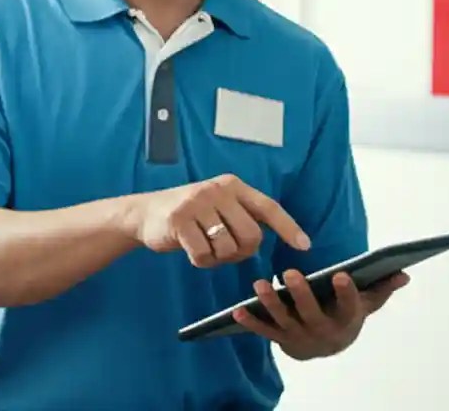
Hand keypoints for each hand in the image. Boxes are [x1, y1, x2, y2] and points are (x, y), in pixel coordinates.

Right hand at [126, 174, 310, 267]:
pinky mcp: (179, 220)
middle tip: (226, 251)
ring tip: (205, 247)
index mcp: (231, 186)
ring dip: (219, 258)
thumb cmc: (188, 215)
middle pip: (251, 235)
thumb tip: (271, 238)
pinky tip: (191, 251)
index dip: (288, 227)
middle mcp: (217, 190)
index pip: (268, 206)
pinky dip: (201, 261)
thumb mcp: (217, 206)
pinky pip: (204, 256)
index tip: (304, 246)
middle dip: (242, 251)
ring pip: (228, 248)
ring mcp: (197, 203)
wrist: (144, 213)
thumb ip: (241, 216)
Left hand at [234, 269, 409, 359]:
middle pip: (311, 313)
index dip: (347, 293)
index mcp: (345, 319)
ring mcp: (299, 336)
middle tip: (290, 272)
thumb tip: (404, 273)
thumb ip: (381, 288)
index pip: (349, 306)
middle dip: (300, 294)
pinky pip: (264, 331)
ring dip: (270, 304)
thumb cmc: (345, 314)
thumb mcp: (366, 304)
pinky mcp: (280, 338)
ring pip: (284, 321)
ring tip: (259, 284)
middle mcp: (322, 330)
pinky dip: (251, 322)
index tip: (342, 274)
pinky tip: (237, 311)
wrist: (327, 346)